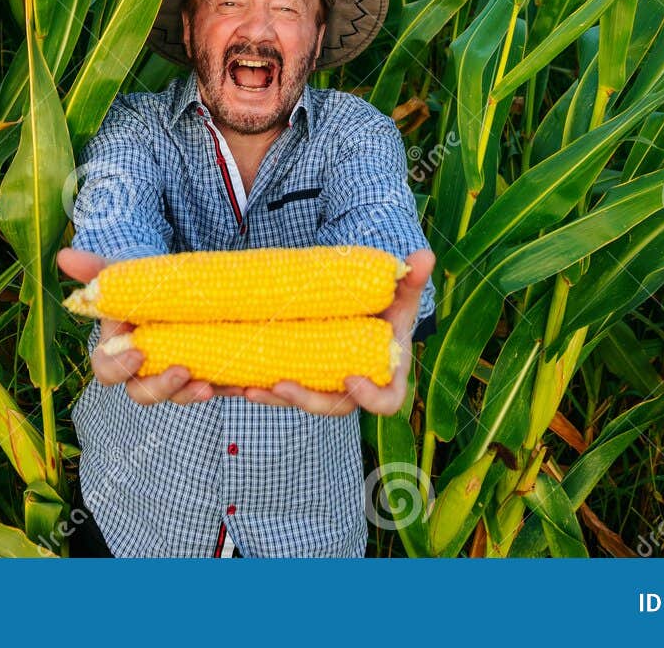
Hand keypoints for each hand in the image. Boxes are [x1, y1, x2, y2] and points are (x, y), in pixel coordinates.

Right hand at [58, 248, 220, 405]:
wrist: (177, 287)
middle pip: (144, 393)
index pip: (107, 370)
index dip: (119, 367)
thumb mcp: (123, 272)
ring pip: (180, 396)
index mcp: (117, 350)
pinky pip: (216, 388)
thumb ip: (95, 268)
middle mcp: (144, 370)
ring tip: (212, 384)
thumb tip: (63, 254)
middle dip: (163, 388)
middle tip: (184, 372)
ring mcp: (176, 375)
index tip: (138, 352)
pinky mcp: (206, 374)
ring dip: (193, 394)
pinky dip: (229, 387)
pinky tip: (246, 382)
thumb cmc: (142, 285)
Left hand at [243, 247, 434, 416]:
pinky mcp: (303, 379)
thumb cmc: (389, 306)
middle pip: (335, 407)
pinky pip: (282, 390)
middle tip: (281, 385)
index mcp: (387, 374)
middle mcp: (356, 388)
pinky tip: (238, 383)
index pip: (387, 402)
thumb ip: (412, 279)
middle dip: (306, 400)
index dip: (370, 397)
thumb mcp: (400, 293)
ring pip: (302, 401)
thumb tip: (425, 255)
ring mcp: (327, 386)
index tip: (350, 378)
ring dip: (274, 398)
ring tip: (248, 388)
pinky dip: (260, 388)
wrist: (364, 310)